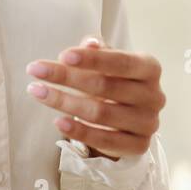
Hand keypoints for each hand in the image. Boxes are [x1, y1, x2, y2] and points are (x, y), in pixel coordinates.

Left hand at [25, 37, 164, 159]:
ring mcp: (148, 123)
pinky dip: (79, 132)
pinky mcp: (139, 146)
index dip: (92, 59)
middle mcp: (154, 95)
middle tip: (36, 70)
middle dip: (66, 77)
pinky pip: (105, 141)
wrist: (131, 116)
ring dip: (64, 102)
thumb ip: (99, 50)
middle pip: (105, 86)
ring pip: (100, 113)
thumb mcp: (110, 61)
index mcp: (150, 68)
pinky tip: (58, 121)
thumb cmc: (116, 80)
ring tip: (37, 91)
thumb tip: (89, 43)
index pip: (121, 62)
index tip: (62, 55)